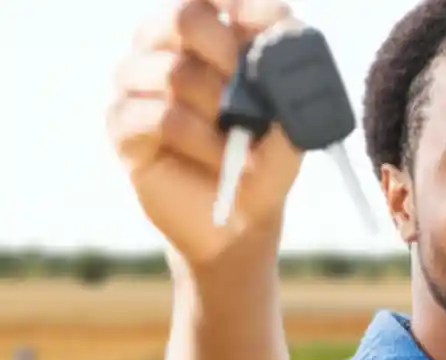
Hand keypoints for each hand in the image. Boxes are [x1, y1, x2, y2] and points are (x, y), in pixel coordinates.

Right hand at [108, 0, 302, 269]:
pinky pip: (159, 115)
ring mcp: (140, 83)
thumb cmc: (265, 164)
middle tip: (246, 84)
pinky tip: (218, 157)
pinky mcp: (124, 124)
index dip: (238, 1)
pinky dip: (199, 140)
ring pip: (172, 69)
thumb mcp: (293, 129)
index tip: (264, 26)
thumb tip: (283, 54)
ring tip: (237, 139)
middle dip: (225, 49)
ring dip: (216, 108)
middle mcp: (171, 49)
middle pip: (184, 15)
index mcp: (213, 38)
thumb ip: (291, 91)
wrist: (240, 223)